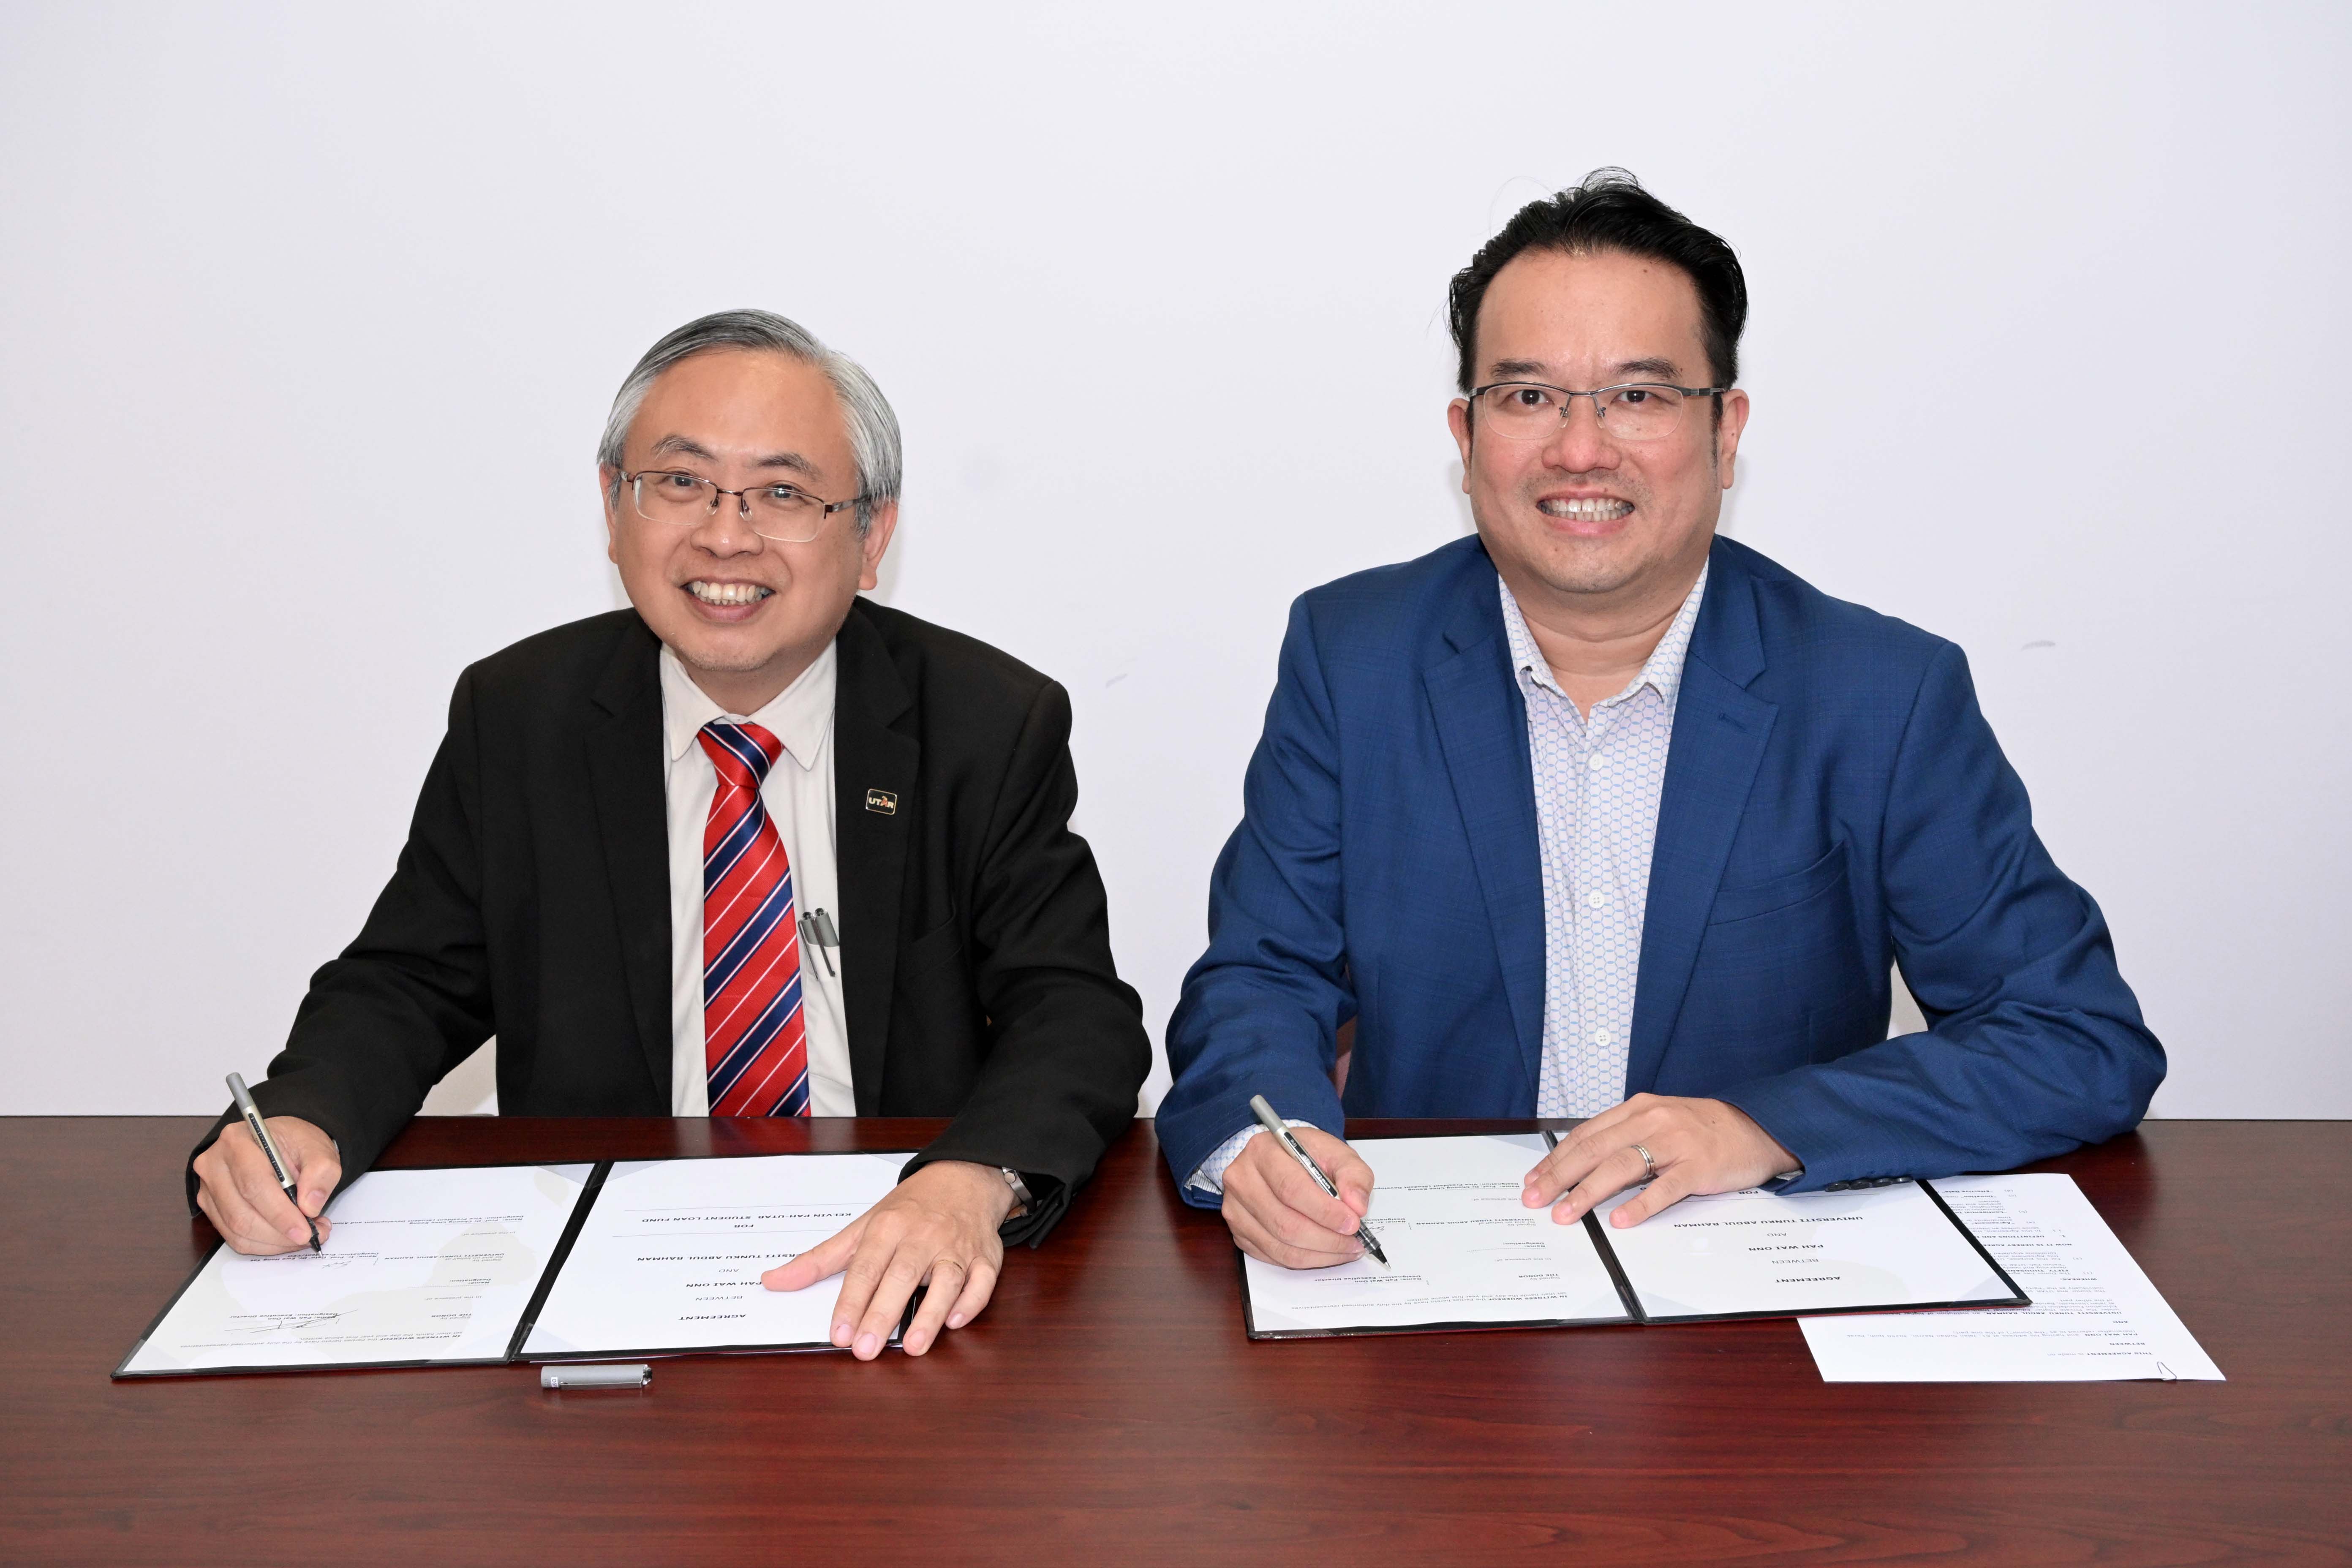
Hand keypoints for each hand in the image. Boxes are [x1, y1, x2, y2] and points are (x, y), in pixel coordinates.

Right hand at [192, 1116, 340, 1254]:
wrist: (279, 1145)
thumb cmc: (294, 1143)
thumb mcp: (318, 1147)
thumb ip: (321, 1172)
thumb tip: (310, 1207)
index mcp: (237, 1140)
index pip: (254, 1184)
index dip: (280, 1213)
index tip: (304, 1231)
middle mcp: (214, 1165)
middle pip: (241, 1213)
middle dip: (280, 1232)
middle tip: (313, 1235)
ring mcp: (209, 1189)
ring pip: (237, 1230)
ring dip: (274, 1241)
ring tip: (303, 1235)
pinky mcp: (212, 1208)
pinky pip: (234, 1237)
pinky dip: (263, 1244)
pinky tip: (285, 1238)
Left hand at [761, 1160, 1012, 1359]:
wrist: (964, 1178)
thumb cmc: (909, 1209)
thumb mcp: (862, 1227)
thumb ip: (819, 1260)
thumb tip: (773, 1282)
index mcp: (888, 1228)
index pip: (865, 1268)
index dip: (851, 1302)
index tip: (838, 1334)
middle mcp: (922, 1237)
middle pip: (901, 1276)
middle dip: (882, 1313)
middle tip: (865, 1349)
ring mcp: (955, 1247)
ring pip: (946, 1280)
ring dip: (931, 1314)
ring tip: (913, 1346)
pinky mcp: (985, 1257)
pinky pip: (983, 1281)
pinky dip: (972, 1301)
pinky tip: (956, 1321)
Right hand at [1219, 1125, 1374, 1269]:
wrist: (1281, 1160)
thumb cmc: (1307, 1156)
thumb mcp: (1336, 1152)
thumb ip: (1353, 1174)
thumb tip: (1357, 1205)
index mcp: (1263, 1151)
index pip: (1291, 1188)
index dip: (1324, 1211)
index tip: (1353, 1222)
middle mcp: (1242, 1179)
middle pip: (1284, 1222)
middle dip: (1326, 1238)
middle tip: (1354, 1241)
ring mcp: (1235, 1209)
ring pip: (1279, 1245)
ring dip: (1319, 1254)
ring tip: (1346, 1249)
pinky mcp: (1238, 1232)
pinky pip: (1273, 1256)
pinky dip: (1304, 1260)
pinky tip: (1325, 1252)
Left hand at [1522, 1093, 1798, 1227]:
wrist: (1757, 1127)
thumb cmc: (1702, 1129)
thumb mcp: (1658, 1121)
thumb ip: (1624, 1136)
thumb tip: (1582, 1163)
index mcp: (1637, 1109)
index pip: (1585, 1135)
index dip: (1556, 1159)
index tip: (1533, 1179)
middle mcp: (1651, 1121)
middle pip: (1595, 1149)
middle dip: (1560, 1176)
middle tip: (1535, 1198)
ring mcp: (1676, 1143)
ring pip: (1622, 1166)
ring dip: (1588, 1191)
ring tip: (1566, 1213)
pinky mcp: (1699, 1167)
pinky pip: (1664, 1188)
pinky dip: (1640, 1205)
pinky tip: (1619, 1219)